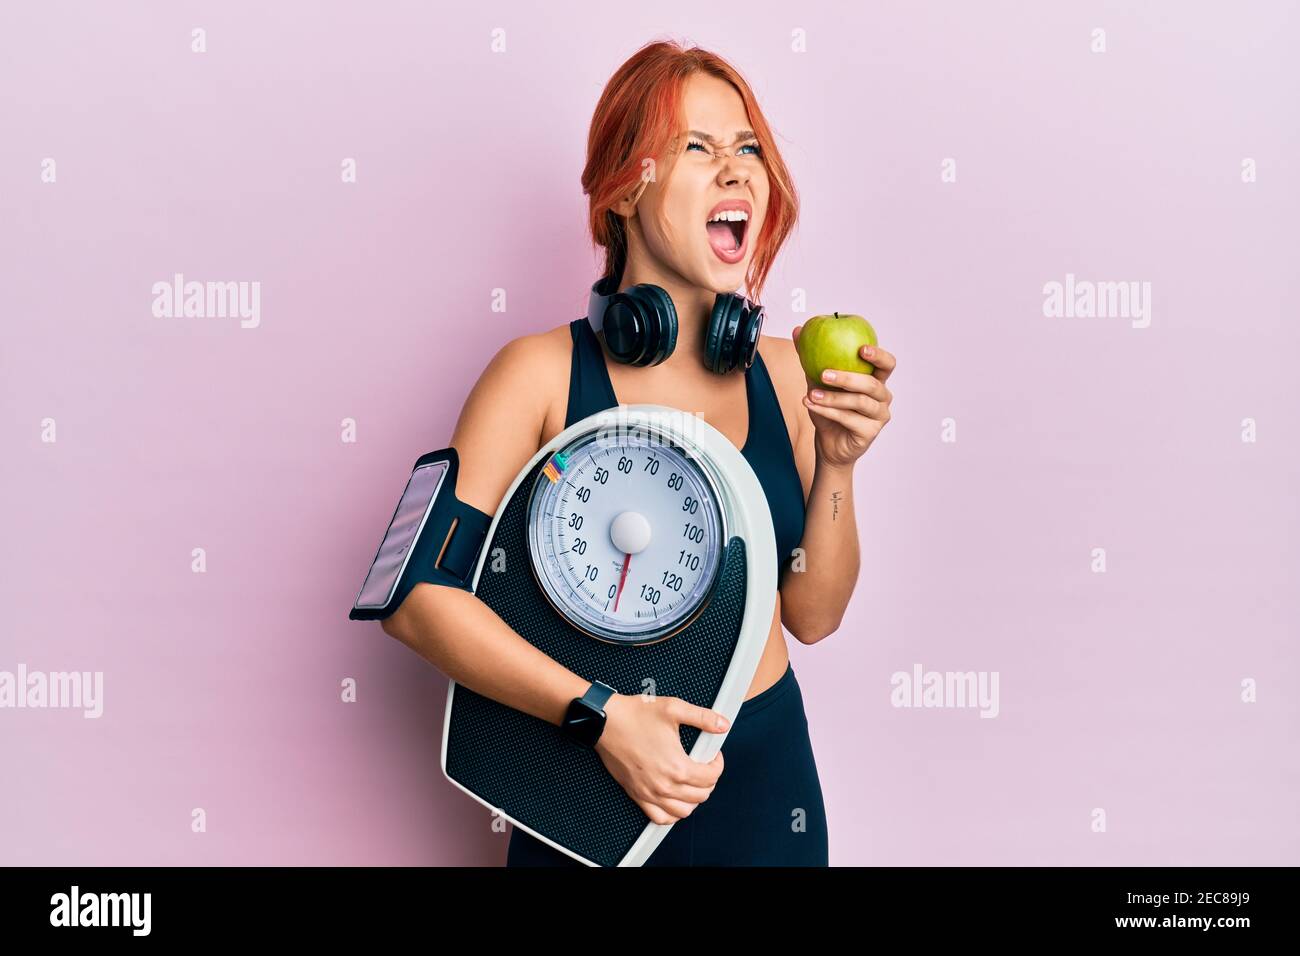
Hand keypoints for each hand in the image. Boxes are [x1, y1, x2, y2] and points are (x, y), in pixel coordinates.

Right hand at [593, 692, 727, 824]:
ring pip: (683, 812)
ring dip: (693, 799)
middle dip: (708, 781)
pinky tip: (675, 800)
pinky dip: (672, 814)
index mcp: (677, 766)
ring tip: (692, 782)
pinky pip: (660, 818)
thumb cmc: (635, 715)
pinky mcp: (637, 795)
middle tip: (705, 766)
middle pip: (701, 796)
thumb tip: (722, 725)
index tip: (713, 755)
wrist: (606, 722)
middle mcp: (664, 785)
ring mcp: (650, 793)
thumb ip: (702, 717)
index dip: (718, 764)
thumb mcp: (673, 709)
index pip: (711, 777)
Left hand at [792, 325, 895, 468]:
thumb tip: (797, 330)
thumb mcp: (817, 382)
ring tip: (810, 394)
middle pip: (872, 384)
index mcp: (875, 381)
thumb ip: (810, 358)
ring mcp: (879, 416)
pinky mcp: (870, 433)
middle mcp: (882, 397)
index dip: (879, 355)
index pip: (887, 364)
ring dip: (832, 397)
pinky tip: (811, 404)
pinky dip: (828, 411)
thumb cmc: (828, 411)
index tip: (861, 348)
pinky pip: (849, 419)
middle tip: (825, 373)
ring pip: (859, 402)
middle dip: (848, 377)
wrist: (828, 445)